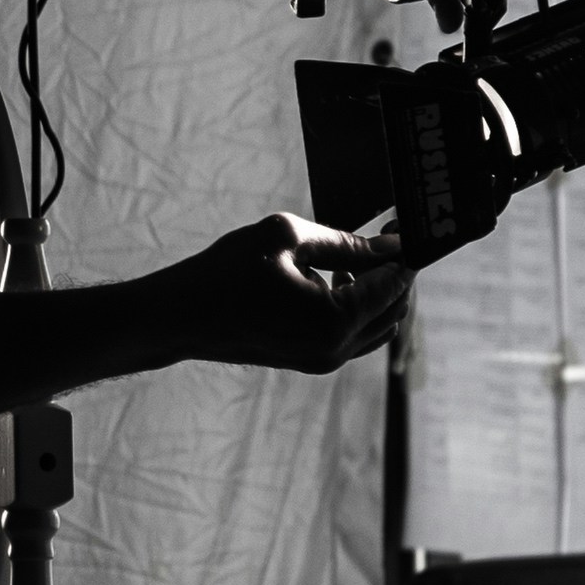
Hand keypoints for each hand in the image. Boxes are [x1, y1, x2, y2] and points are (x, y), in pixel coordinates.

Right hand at [145, 215, 406, 371]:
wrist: (180, 316)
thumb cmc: (226, 271)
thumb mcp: (286, 238)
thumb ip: (345, 243)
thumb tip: (389, 245)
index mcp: (334, 319)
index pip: (394, 283)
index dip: (404, 251)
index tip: (402, 224)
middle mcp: (336, 349)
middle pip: (394, 310)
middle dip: (396, 273)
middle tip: (384, 237)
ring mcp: (323, 360)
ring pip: (378, 327)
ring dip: (376, 292)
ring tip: (352, 258)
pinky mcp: (309, 361)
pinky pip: (354, 335)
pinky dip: (356, 308)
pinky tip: (332, 279)